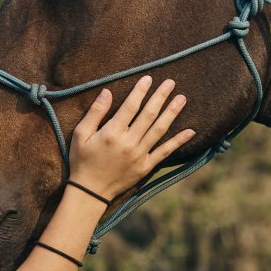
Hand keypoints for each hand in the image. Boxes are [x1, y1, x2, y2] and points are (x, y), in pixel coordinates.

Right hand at [68, 75, 194, 199]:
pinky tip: (190, 131)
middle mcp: (128, 142)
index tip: (149, 78)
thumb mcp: (80, 134)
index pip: (130, 107)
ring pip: (159, 130)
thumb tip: (107, 91)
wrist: (90, 191)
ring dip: (172, 113)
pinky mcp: (146, 167)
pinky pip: (165, 152)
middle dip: (160, 97)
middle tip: (171, 83)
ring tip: (182, 99)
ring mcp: (139, 155)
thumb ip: (95, 112)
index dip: (141, 91)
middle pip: (148, 115)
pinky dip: (178, 141)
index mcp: (112, 133)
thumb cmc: (82, 160)